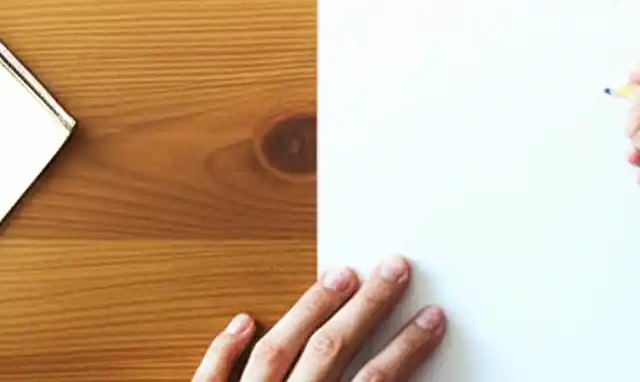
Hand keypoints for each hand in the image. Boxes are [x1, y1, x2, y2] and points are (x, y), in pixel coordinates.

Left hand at [191, 257, 445, 381]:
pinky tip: (241, 320)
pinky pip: (210, 379)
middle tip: (394, 269)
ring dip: (310, 310)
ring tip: (338, 276)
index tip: (430, 320)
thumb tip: (403, 379)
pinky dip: (224, 350)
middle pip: (330, 350)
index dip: (407, 348)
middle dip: (368, 307)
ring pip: (276, 352)